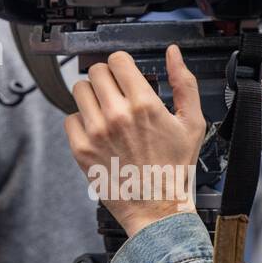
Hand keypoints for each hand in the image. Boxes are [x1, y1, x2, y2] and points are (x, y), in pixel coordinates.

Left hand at [63, 46, 205, 237]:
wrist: (158, 209)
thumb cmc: (175, 168)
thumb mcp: (192, 122)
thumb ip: (184, 82)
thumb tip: (173, 53)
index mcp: (144, 105)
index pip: (117, 60)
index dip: (122, 65)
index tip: (126, 75)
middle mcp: (117, 116)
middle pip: (96, 72)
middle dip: (107, 78)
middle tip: (117, 94)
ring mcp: (96, 133)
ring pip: (79, 90)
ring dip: (92, 96)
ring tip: (107, 111)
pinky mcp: (81, 150)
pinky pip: (70, 118)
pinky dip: (81, 122)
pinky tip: (98, 132)